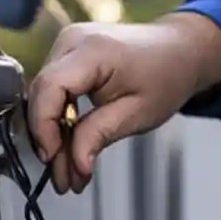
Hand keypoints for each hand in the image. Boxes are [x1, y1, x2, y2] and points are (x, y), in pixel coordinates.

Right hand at [28, 13, 220, 192]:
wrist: (180, 50)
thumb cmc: (167, 75)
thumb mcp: (139, 112)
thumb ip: (100, 134)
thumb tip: (75, 164)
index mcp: (93, 50)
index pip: (49, 88)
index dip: (44, 126)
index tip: (53, 158)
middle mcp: (73, 40)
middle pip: (41, 94)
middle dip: (49, 141)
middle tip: (65, 178)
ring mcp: (67, 44)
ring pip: (43, 96)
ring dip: (54, 135)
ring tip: (70, 172)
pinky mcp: (68, 54)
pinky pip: (53, 90)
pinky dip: (59, 120)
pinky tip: (71, 147)